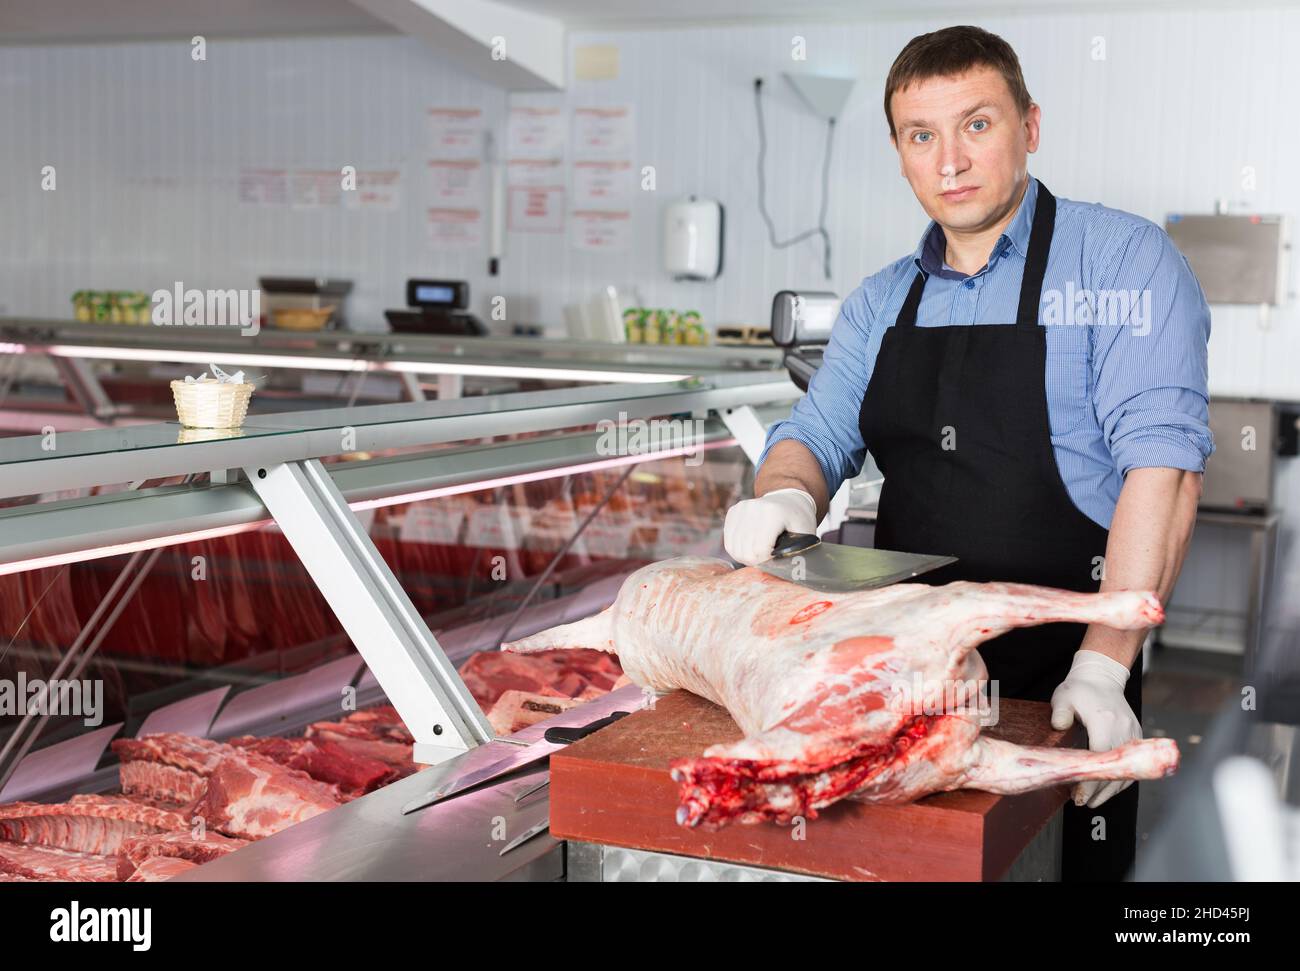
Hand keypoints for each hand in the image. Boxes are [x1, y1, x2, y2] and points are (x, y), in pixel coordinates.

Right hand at [723, 488, 817, 565]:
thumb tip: (786, 571)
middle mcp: (753, 508)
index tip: (776, 561)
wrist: (788, 499)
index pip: (760, 550)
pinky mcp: (733, 512)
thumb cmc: (798, 520)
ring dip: (746, 557)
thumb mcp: (806, 535)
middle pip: (746, 551)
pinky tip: (750, 547)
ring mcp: (741, 509)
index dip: (767, 562)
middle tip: (768, 559)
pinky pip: (728, 542)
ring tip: (760, 554)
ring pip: (734, 549)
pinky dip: (738, 550)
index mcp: (773, 513)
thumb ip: (796, 553)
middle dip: (756, 561)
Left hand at [1050, 650, 1141, 807]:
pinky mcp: (1135, 736)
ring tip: (1092, 801)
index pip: (1100, 757)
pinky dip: (1120, 779)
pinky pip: (1130, 763)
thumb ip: (1060, 712)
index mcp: (1105, 720)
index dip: (1091, 779)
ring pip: (1126, 769)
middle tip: (1081, 802)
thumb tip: (1058, 726)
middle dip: (1098, 790)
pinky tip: (1107, 789)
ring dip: (1110, 789)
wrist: (1102, 676)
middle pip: (1114, 768)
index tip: (1079, 794)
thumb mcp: (1063, 697)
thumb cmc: (1081, 688)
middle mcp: (1123, 729)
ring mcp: (1132, 733)